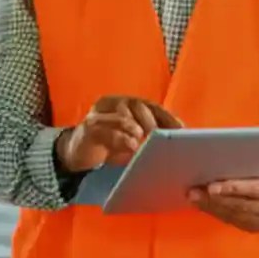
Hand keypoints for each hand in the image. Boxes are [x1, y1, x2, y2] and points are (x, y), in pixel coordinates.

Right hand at [56, 95, 181, 172]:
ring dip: (138, 128)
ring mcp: (99, 113)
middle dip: (153, 122)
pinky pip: (106, 130)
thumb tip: (174, 142)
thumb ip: (149, 136)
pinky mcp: (88, 127)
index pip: (152, 106)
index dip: (168, 116)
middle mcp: (113, 103)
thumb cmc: (109, 146)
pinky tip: (132, 146)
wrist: (76, 155)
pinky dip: (121, 138)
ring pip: (122, 115)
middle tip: (164, 137)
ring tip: (148, 140)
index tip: (182, 130)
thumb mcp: (132, 140)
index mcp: (127, 104)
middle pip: (138, 106)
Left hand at [188, 159, 258, 232]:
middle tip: (194, 192)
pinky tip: (204, 205)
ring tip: (194, 197)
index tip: (212, 186)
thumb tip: (245, 143)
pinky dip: (219, 214)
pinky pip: (236, 223)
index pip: (258, 190)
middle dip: (216, 199)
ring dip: (213, 207)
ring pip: (237, 216)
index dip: (234, 188)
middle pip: (243, 206)